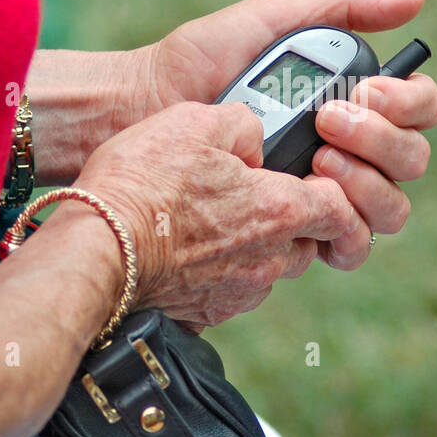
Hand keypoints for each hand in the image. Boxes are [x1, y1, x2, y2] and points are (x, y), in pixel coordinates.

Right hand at [76, 101, 356, 330]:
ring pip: (269, 268)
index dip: (339, 194)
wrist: (94, 248)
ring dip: (255, 246)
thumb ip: (245, 124)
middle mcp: (268, 260)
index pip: (343, 211)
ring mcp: (238, 293)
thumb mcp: (197, 122)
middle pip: (307, 241)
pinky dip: (220, 270)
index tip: (319, 180)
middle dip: (292, 220)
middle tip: (253, 193)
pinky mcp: (207, 314)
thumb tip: (257, 140)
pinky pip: (231, 290)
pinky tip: (187, 247)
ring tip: (212, 218)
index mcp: (278, 212)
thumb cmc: (142, 182)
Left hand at [149, 0, 436, 267]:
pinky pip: (352, 249)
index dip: (407, 102)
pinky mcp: (300, 234)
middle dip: (380, 138)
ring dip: (367, 183)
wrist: (141, 112)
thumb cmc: (198, 63)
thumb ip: (340, 6)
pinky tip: (310, 204)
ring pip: (392, 207)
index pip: (419, 108)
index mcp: (355, 103)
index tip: (365, 88)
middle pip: (412, 159)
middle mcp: (352, 153)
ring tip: (315, 160)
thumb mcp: (269, 20)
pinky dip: (346, 232)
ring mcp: (328, 197)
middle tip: (328, 121)